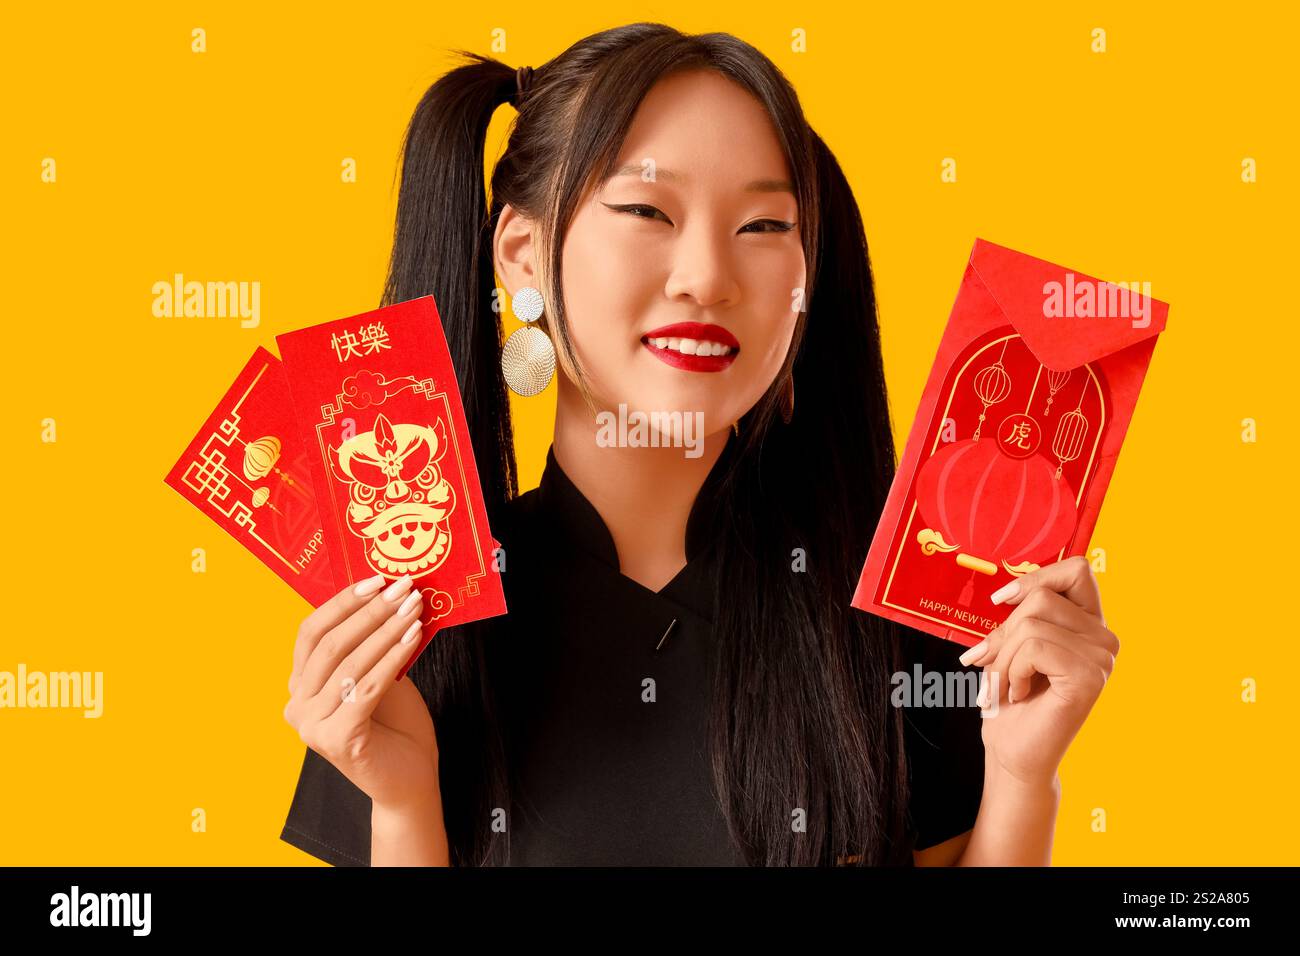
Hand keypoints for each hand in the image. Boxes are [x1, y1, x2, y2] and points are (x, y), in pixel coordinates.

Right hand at [282, 573, 439, 810]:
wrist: (408, 781)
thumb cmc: (394, 726)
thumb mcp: (379, 674)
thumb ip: (372, 643)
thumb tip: (388, 593)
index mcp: (300, 686)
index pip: (310, 632)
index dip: (342, 602)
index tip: (377, 579)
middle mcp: (297, 706)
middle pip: (329, 645)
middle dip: (370, 611)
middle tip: (403, 588)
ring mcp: (312, 726)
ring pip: (349, 664)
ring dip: (386, 630)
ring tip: (415, 607)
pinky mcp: (337, 740)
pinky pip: (366, 687)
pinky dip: (392, 658)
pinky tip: (413, 637)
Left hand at [959, 556, 1118, 788]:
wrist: (1013, 752)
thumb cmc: (1011, 698)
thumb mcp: (1011, 645)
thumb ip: (1021, 614)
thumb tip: (1003, 593)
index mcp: (1090, 624)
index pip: (1076, 570)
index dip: (1036, 577)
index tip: (1001, 600)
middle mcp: (1104, 638)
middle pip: (1042, 598)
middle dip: (1004, 631)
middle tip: (995, 665)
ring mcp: (1102, 658)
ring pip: (1031, 624)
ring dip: (1003, 657)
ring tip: (1008, 685)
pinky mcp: (1089, 678)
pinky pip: (1033, 648)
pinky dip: (1012, 670)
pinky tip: (1020, 694)